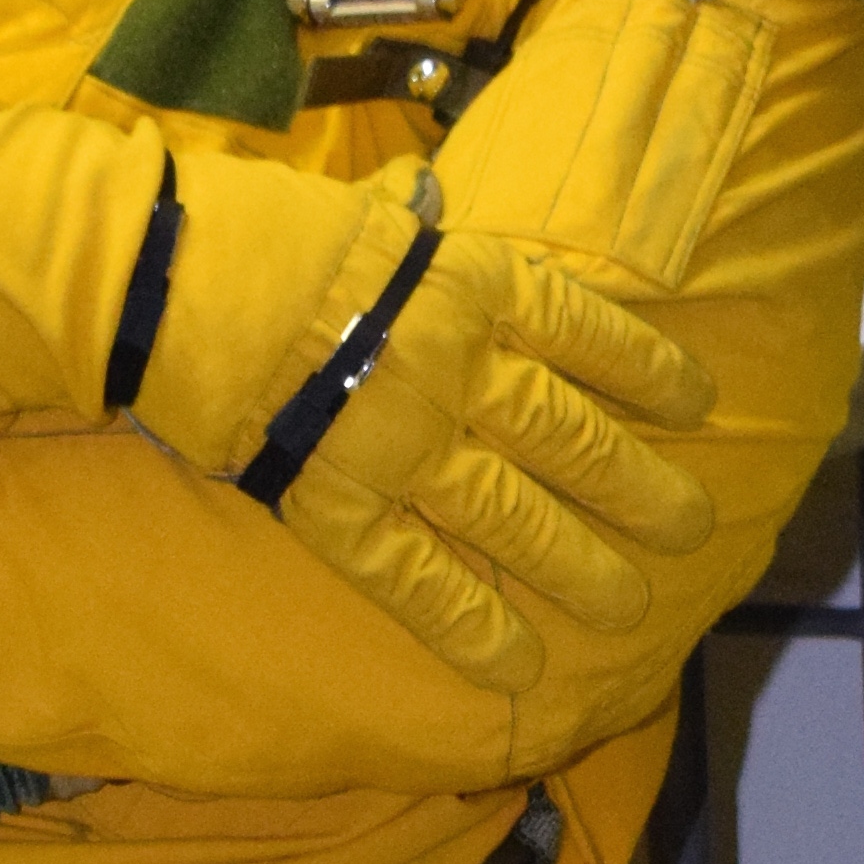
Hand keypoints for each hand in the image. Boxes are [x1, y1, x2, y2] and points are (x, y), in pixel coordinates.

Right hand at [132, 154, 712, 689]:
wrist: (167, 278)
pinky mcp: (336, 503)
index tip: (696, 402)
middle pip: (572, 435)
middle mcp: (457, 367)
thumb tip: (419, 198)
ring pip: (514, 515)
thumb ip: (407, 222)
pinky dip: (468, 624)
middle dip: (639, 486)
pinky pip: (416, 576)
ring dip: (578, 565)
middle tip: (694, 525)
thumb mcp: (362, 206)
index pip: (586, 330)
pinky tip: (515, 665)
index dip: (648, 369)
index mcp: (471, 283)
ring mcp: (401, 442)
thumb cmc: (259, 229)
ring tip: (629, 606)